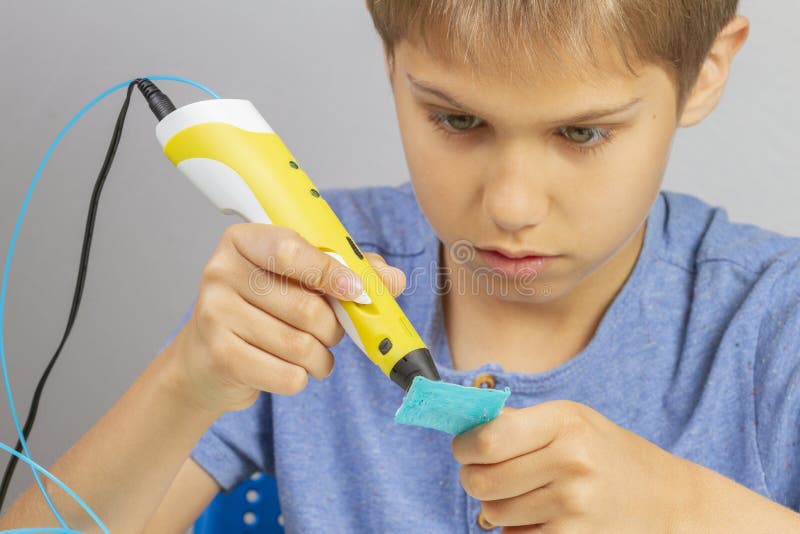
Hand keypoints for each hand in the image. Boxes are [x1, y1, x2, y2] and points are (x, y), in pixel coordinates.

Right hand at [166, 223, 405, 413]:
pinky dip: (301, 378)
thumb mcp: (299, 281)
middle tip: (331, 332)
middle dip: (333, 328)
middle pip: (306, 307)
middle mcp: (221, 271)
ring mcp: (214, 314)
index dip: (331, 273)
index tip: (358, 291)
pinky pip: (286, 375)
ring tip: (313, 355)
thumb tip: (392, 280)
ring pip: (300, 345)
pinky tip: (289, 370)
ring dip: (321, 358)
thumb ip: (347, 272)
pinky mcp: (218, 355)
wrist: (207, 360)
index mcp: (244, 241)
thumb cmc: (262, 311)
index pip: (291, 250)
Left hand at [452, 401, 693, 532]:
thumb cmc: (609, 453)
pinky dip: (516, 527)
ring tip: (521, 493)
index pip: (488, 439)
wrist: (667, 499)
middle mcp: (570, 463)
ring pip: (491, 512)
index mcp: (565, 423)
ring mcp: (573, 506)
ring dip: (494, 504)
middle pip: (482, 480)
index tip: (464, 448)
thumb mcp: (571, 420)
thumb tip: (465, 424)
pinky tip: (539, 514)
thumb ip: (519, 422)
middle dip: (473, 476)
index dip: (464, 446)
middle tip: (485, 471)